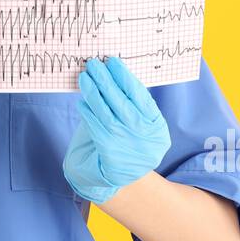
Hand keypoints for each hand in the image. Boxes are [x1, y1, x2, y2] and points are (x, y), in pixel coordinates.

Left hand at [63, 56, 171, 203]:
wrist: (122, 178)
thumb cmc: (130, 142)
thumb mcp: (141, 125)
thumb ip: (131, 104)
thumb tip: (112, 73)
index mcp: (156, 126)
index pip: (140, 96)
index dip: (125, 77)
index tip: (113, 62)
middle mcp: (145, 137)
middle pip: (123, 103)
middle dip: (106, 81)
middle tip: (94, 64)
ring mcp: (128, 146)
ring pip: (107, 115)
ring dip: (94, 93)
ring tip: (84, 78)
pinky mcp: (111, 155)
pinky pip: (97, 129)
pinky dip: (88, 113)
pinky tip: (82, 101)